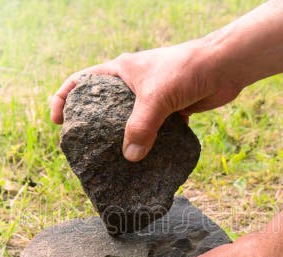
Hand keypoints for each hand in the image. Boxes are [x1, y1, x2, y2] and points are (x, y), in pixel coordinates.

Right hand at [50, 40, 243, 161]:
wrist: (224, 66)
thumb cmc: (185, 70)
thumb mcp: (156, 98)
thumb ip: (141, 127)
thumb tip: (130, 158)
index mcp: (120, 71)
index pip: (81, 81)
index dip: (64, 99)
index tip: (57, 122)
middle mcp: (133, 84)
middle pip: (103, 106)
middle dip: (94, 128)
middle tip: (85, 151)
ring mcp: (152, 98)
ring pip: (130, 122)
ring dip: (124, 141)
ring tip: (114, 164)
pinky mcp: (171, 111)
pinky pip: (154, 132)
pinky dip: (151, 146)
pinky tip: (146, 164)